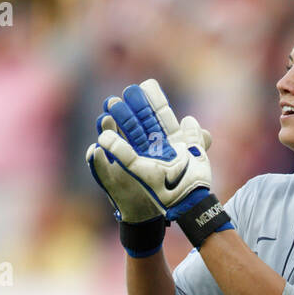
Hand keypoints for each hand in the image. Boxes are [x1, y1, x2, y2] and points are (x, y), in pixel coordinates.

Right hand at [92, 80, 213, 217]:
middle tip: (116, 101)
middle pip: (133, 123)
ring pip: (116, 140)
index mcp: (163, 138)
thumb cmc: (184, 183)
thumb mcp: (196, 161)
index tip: (146, 86)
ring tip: (104, 120)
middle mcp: (146, 144)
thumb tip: (195, 124)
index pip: (157, 115)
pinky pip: (105, 168)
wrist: (173, 208)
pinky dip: (98, 160)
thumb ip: (197, 142)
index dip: (153, 101)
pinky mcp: (120, 176)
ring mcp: (132, 159)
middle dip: (124, 112)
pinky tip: (96, 150)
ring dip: (108, 129)